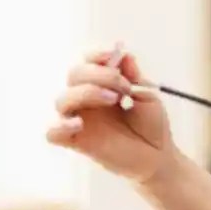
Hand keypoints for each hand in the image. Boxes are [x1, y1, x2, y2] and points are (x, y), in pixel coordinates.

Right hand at [48, 45, 175, 184]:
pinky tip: (79, 124)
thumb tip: (123, 54)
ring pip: (61, 100)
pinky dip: (59, 126)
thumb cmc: (151, 124)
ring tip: (113, 99)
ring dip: (85, 92)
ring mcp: (79, 120)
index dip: (95, 55)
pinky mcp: (76, 142)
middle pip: (73, 75)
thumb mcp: (147, 95)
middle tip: (123, 86)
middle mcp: (86, 99)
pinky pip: (52, 133)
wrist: (157, 155)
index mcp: (101, 84)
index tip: (113, 54)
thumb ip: (133, 76)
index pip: (86, 61)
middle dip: (98, 73)